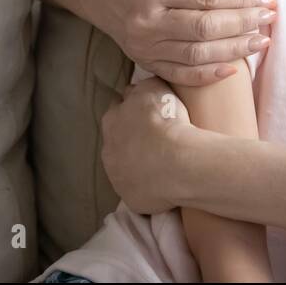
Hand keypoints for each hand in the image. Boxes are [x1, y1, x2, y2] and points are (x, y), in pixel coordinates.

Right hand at [90, 0, 276, 85]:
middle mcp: (146, 21)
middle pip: (205, 29)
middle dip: (243, 24)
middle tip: (269, 18)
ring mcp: (144, 46)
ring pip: (197, 55)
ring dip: (235, 50)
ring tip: (262, 41)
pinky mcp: (145, 61)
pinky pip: (181, 75)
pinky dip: (209, 75)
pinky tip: (235, 67)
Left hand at [101, 77, 192, 214]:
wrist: (177, 162)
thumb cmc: (167, 120)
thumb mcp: (154, 87)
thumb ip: (143, 88)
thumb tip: (141, 89)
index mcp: (111, 120)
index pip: (119, 110)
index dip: (135, 111)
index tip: (151, 113)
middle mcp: (108, 148)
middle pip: (118, 140)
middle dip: (132, 138)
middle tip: (158, 137)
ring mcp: (117, 175)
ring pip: (126, 166)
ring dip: (139, 162)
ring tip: (164, 160)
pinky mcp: (130, 196)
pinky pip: (138, 189)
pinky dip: (149, 185)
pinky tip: (166, 180)